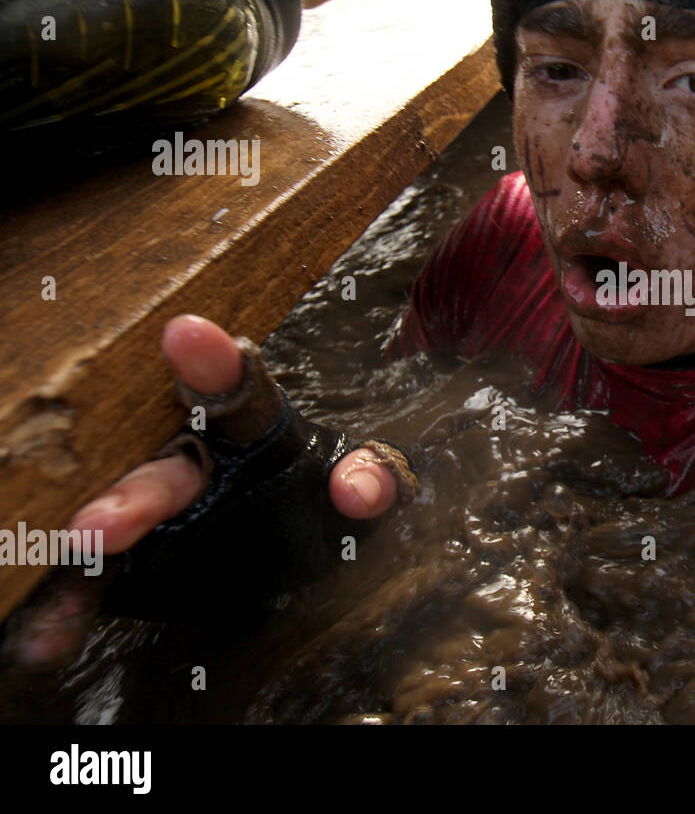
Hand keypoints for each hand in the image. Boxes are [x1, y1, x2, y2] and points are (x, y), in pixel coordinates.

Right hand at [2, 315, 401, 668]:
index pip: (232, 392)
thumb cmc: (322, 498)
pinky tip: (45, 635)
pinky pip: (96, 580)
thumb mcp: (361, 484)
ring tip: (81, 552)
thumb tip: (356, 490)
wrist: (296, 544)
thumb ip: (371, 478)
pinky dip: (68, 606)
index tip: (189, 335)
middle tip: (102, 526)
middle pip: (161, 474)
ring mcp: (157, 509)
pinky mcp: (132, 558)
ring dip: (98, 536)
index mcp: (244, 427)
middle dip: (135, 496)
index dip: (213, 365)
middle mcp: (190, 462)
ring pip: (118, 520)